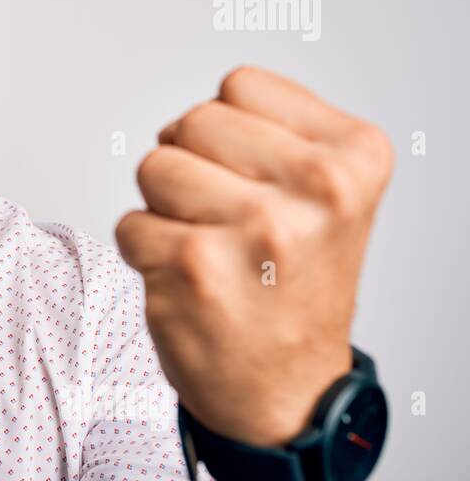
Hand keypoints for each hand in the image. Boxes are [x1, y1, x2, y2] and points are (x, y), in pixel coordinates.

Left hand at [115, 66, 394, 447]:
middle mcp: (315, 189)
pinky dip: (145, 253)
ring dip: (164, 209)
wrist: (289, 394)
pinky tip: (189, 284)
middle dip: (190, 167)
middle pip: (190, 122)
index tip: (256, 183)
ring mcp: (255, 228)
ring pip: (154, 167)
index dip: (227, 134)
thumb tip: (210, 104)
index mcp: (352, 156)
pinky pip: (129, 224)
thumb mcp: (331, 195)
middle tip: (226, 224)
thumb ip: (280, 133)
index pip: (239, 86)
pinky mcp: (194, 267)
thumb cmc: (295, 289)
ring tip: (210, 251)